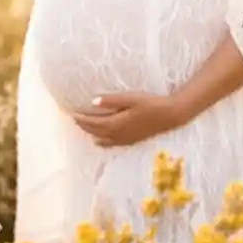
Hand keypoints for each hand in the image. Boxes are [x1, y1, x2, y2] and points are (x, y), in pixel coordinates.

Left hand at [72, 91, 188, 147]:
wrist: (170, 115)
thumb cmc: (151, 103)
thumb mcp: (131, 98)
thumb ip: (111, 101)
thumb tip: (93, 101)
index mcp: (117, 123)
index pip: (93, 122)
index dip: (82, 119)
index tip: (71, 113)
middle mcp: (119, 134)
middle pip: (96, 131)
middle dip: (84, 125)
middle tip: (74, 119)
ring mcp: (126, 139)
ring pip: (102, 139)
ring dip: (91, 133)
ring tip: (83, 127)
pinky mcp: (132, 140)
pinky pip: (112, 144)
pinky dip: (102, 142)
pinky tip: (99, 141)